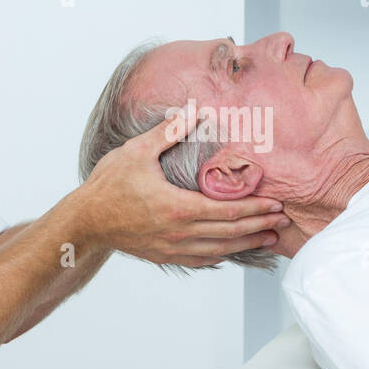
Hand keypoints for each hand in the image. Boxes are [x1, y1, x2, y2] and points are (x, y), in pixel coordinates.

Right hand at [77, 114, 289, 266]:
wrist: (85, 222)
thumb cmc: (108, 186)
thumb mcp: (137, 151)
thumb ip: (169, 131)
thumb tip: (193, 108)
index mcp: (177, 208)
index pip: (227, 211)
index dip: (254, 208)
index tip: (275, 203)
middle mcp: (179, 233)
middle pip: (230, 233)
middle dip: (259, 226)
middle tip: (283, 221)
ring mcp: (173, 248)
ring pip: (220, 250)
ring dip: (247, 243)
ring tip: (268, 238)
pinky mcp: (165, 256)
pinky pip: (202, 260)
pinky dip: (223, 255)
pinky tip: (233, 250)